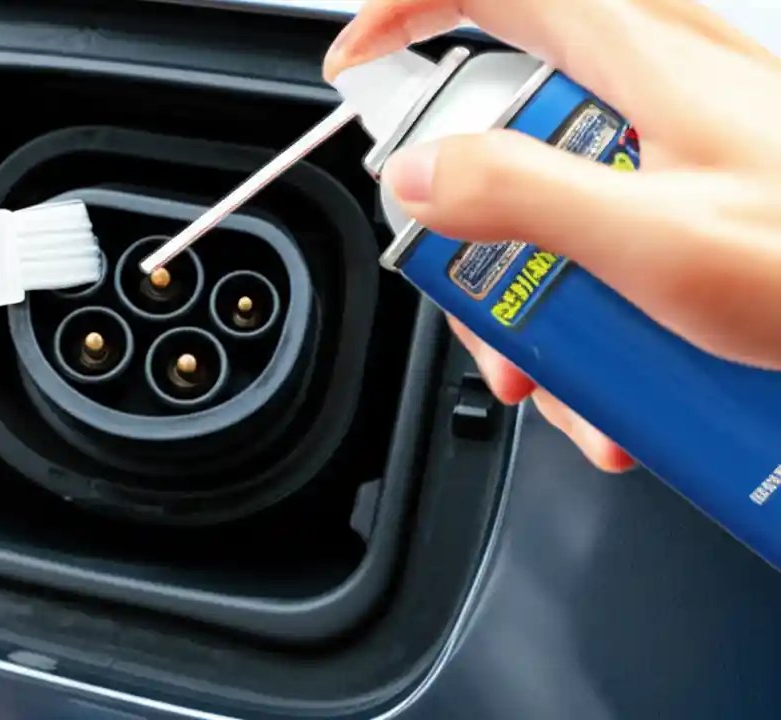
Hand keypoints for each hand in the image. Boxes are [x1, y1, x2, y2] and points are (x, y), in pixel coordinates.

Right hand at [324, 0, 780, 472]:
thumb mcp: (657, 243)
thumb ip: (519, 196)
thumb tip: (416, 177)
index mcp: (637, 55)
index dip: (403, 13)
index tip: (355, 75)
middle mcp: (654, 80)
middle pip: (502, 116)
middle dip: (468, 226)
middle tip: (477, 298)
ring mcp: (678, 137)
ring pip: (548, 187)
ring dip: (530, 289)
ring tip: (562, 372)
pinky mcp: (699, 185)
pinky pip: (603, 225)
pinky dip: (586, 300)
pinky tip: (613, 371)